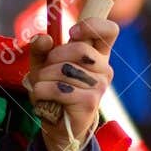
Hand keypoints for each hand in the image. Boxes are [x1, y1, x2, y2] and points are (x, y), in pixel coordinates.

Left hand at [27, 18, 117, 150]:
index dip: (92, 25)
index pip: (109, 30)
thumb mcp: (44, 65)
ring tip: (42, 87)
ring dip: (43, 78)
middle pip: (79, 48)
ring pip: (63, 69)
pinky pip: (58, 88)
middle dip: (53, 57)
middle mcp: (104, 69)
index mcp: (98, 55)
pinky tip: (43, 97)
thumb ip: (41, 49)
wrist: (59, 125)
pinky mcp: (90, 101)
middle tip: (46, 71)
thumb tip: (44, 38)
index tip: (71, 33)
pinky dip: (42, 91)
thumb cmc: (54, 90)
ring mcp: (100, 85)